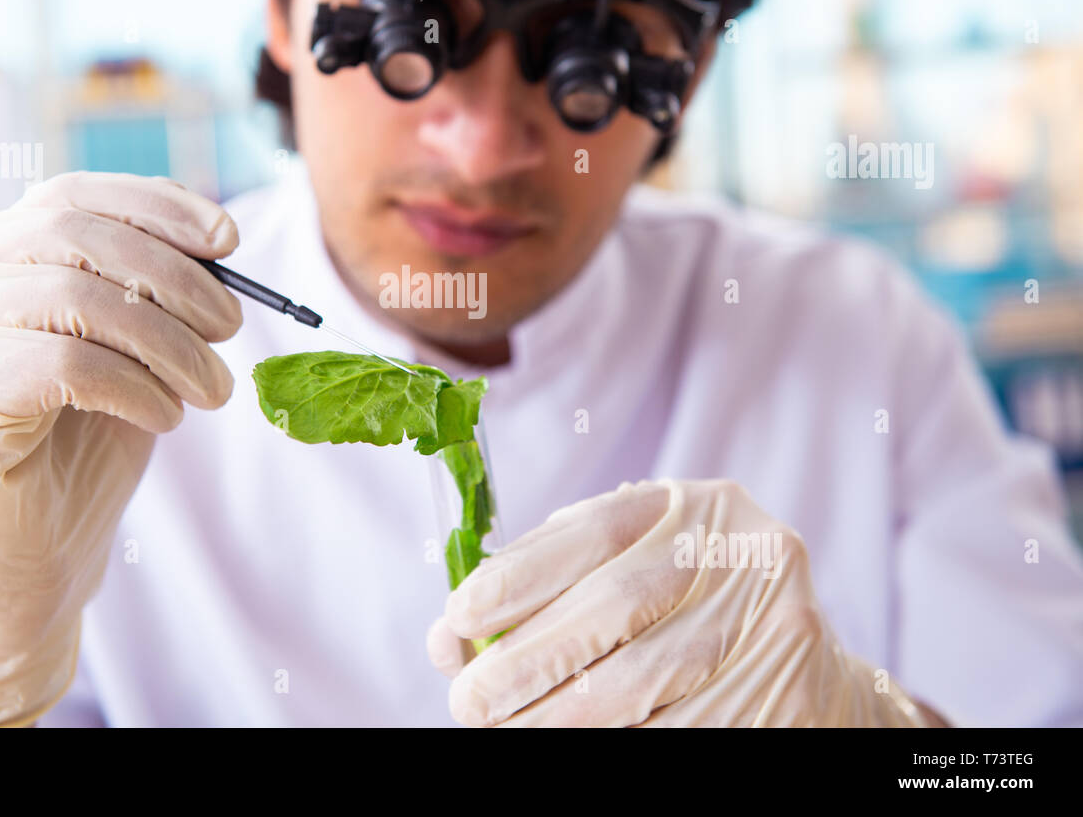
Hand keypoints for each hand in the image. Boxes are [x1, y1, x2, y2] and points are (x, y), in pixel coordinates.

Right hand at [0, 171, 241, 726]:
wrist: (22, 571)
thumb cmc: (76, 458)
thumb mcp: (129, 356)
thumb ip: (150, 295)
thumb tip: (220, 244)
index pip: (68, 197)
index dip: (154, 207)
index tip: (228, 238)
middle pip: (72, 237)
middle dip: (175, 278)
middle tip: (232, 328)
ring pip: (74, 302)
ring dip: (170, 344)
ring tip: (212, 388)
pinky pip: (62, 366)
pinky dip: (137, 386)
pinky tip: (166, 417)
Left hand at [427, 479, 930, 726]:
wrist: (802, 662)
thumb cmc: (685, 609)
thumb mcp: (629, 566)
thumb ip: (547, 583)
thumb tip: (449, 635)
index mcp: (694, 507)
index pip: (595, 531)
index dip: (517, 576)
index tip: (456, 618)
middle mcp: (740, 552)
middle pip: (614, 608)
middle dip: (526, 660)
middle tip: (468, 700)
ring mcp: (771, 623)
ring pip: (639, 686)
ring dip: (556, 719)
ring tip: (505, 730)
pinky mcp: (787, 695)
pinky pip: (673, 731)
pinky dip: (611, 742)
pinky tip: (569, 743)